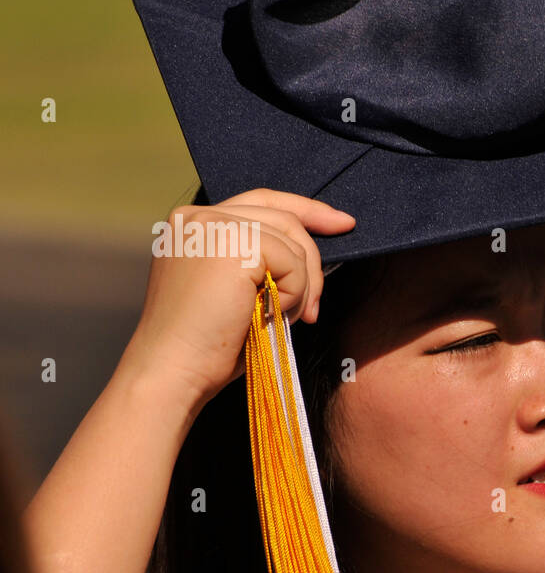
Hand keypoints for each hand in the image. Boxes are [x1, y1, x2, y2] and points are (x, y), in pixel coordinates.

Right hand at [122, 188, 354, 407]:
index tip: (341, 223)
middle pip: (284, 218)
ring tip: (279, 319)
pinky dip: (293, 294)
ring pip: (293, 241)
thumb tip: (313, 248)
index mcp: (193, 224)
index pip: (262, 201)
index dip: (306, 210)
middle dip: (312, 262)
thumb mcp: (235, 289)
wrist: (174, 370)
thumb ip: (259, 260)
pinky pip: (292, 262)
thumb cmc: (206, 344)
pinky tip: (267, 315)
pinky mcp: (232, 243)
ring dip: (301, 287)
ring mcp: (212, 225)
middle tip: (313, 307)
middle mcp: (198, 216)